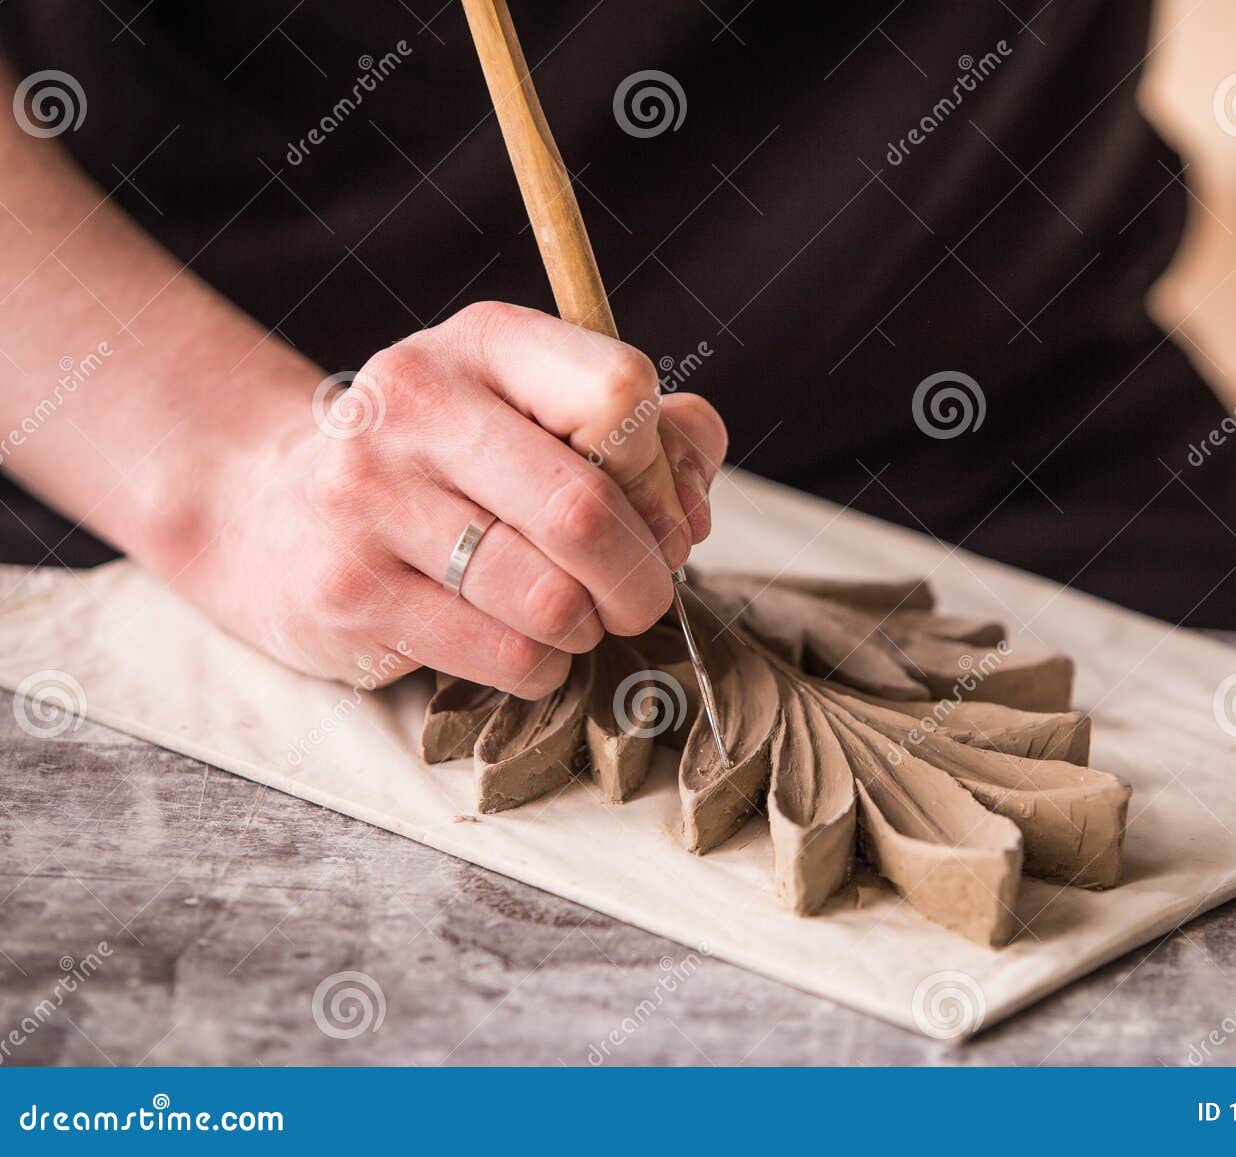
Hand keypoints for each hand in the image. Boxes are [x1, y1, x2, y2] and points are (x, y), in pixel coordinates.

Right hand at [165, 302, 726, 695]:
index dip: (660, 468)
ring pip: (552, 600)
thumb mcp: (532, 410)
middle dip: (644, 576)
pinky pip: (507, 656)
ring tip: (573, 617)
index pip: (620, 391)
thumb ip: (648, 433)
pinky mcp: (349, 592)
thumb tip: (694, 502)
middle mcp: (416, 404)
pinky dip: (544, 666)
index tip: (650, 506)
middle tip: (641, 596)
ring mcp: (370, 500)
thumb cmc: (442, 465)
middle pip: (587, 511)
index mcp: (483, 341)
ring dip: (592, 628)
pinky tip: (522, 643)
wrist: (265, 509)